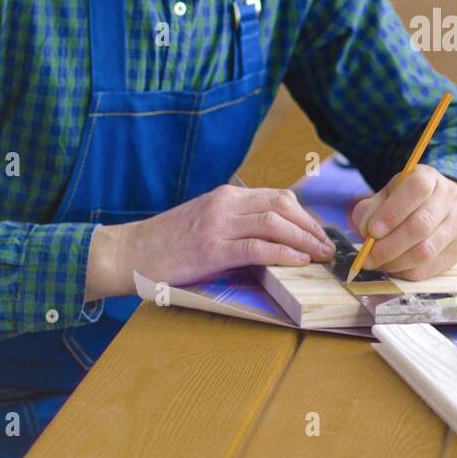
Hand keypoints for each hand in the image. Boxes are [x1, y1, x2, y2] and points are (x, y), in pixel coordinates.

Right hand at [87, 185, 334, 297]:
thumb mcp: (206, 221)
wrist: (129, 252)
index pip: (278, 197)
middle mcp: (225, 204)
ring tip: (320, 255)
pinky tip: (298, 261)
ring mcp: (218, 225)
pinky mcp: (212, 249)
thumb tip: (274, 236)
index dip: (305, 216)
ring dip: (304, 240)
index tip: (319, 234)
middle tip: (327, 247)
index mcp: (226, 196)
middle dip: (311, 227)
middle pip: (283, 206)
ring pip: (274, 223)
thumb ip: (236, 222)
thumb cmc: (167, 242)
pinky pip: (257, 247)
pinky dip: (283, 253)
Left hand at [347, 165, 456, 280]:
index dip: (392, 212)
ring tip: (378, 263)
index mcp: (429, 178)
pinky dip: (405, 272)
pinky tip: (394, 267)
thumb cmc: (410, 200)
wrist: (449, 207)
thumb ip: (372, 207)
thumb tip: (365, 230)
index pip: (416, 190)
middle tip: (368, 256)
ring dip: (395, 262)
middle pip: (420, 226)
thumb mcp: (390, 193)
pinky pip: (429, 269)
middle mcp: (449, 199)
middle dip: (388, 246)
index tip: (372, 230)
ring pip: (425, 251)